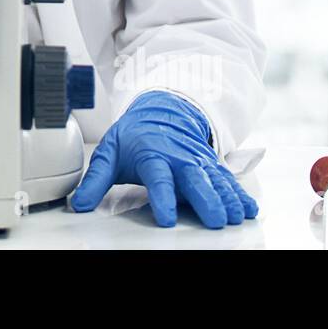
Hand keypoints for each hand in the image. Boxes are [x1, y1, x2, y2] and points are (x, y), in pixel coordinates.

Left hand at [69, 90, 256, 228]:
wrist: (162, 109)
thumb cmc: (134, 135)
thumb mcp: (109, 152)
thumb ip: (95, 181)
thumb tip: (78, 204)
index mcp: (152, 155)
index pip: (158, 178)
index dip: (163, 198)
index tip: (167, 218)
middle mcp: (179, 158)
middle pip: (194, 179)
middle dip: (206, 199)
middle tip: (216, 219)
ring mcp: (198, 161)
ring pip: (215, 180)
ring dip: (228, 198)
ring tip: (236, 216)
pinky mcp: (211, 165)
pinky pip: (228, 180)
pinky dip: (240, 194)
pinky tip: (249, 209)